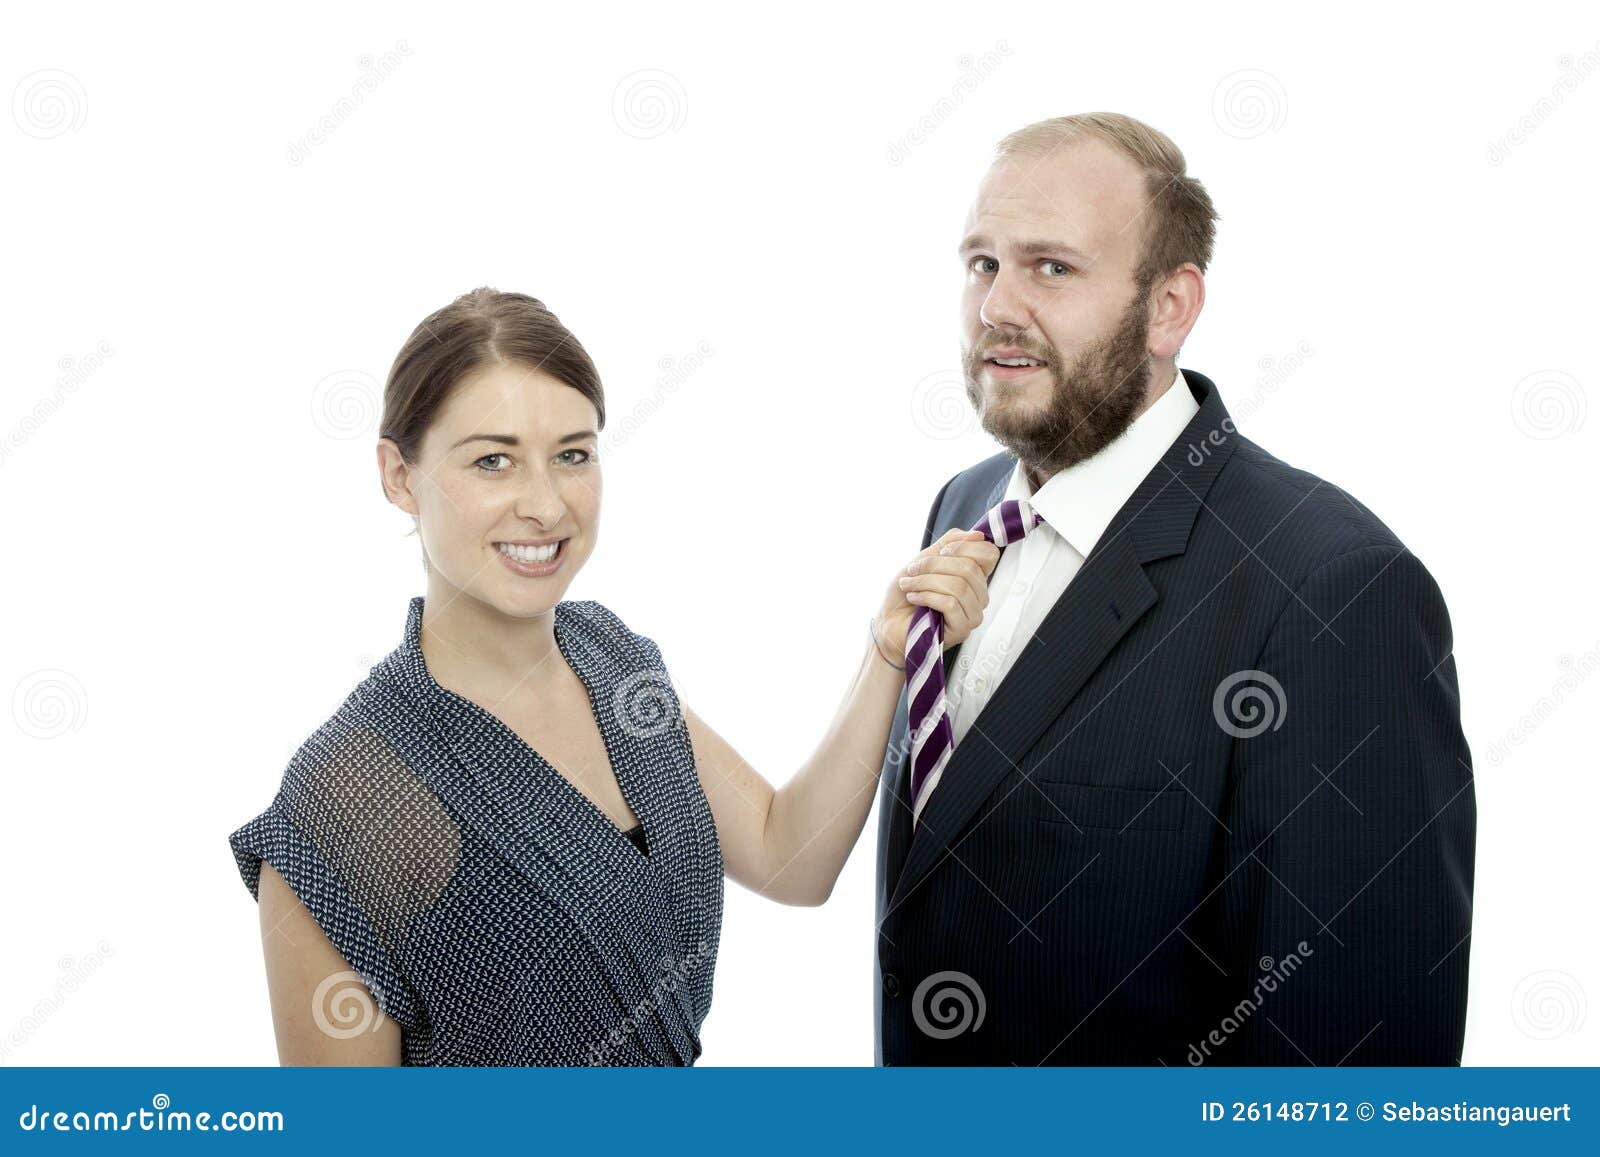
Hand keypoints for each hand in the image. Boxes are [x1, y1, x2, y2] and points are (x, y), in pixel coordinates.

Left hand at [873, 528, 1001, 664]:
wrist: (887, 624)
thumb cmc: (906, 593)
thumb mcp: (925, 559)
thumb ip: (950, 543)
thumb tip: (978, 534)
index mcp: (974, 577)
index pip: (989, 554)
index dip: (964, 547)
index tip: (939, 551)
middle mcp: (979, 596)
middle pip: (969, 568)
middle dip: (933, 565)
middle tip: (911, 571)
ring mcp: (973, 614)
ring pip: (959, 586)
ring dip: (926, 582)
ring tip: (907, 586)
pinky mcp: (962, 629)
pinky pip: (951, 604)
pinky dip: (927, 596)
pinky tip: (913, 598)